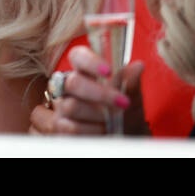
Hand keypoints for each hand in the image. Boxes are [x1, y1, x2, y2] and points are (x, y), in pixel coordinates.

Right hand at [30, 45, 146, 136]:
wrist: (124, 139)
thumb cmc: (125, 115)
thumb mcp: (133, 101)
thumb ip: (131, 84)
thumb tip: (138, 66)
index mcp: (84, 72)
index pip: (78, 56)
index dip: (90, 61)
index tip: (109, 71)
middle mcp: (67, 87)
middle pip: (73, 82)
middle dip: (99, 93)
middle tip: (123, 103)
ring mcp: (59, 107)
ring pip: (70, 107)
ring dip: (96, 117)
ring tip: (111, 124)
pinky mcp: (56, 127)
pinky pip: (67, 129)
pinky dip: (88, 132)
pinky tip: (100, 133)